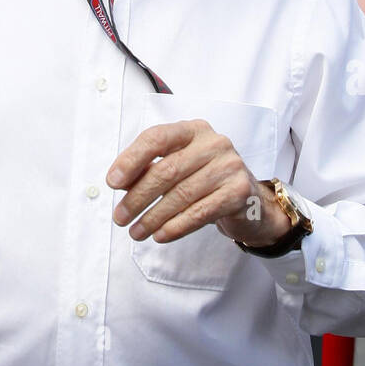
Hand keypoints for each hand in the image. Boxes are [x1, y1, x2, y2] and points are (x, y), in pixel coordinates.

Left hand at [106, 119, 290, 246]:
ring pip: (181, 194)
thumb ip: (150, 169)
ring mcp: (229, 167)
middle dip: (138, 197)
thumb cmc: (207, 181)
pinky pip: (200, 212)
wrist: (252, 203)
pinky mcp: (239, 193)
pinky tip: (160, 235)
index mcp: (193, 130)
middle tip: (120, 217)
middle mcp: (214, 143)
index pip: (157, 138)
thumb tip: (119, 182)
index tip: (113, 182)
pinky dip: (175, 226)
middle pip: (167, 170)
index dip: (131, 159)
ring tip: (136, 232)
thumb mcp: (179, 167)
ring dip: (152, 217)